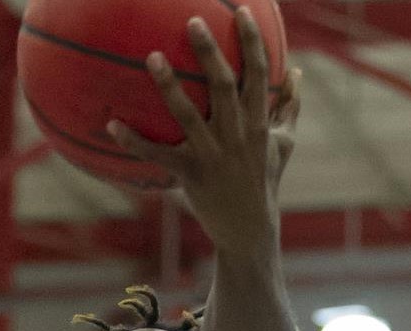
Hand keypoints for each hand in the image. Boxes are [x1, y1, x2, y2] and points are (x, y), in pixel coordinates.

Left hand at [109, 12, 298, 250]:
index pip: (259, 74)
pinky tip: (111, 123)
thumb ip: (290, 107)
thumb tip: (298, 72)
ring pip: (188, 115)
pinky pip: (158, 155)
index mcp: (259, 122)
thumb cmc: (264, 181)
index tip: (244, 13)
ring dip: (169, 85)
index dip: (252, 41)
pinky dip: (133, 141)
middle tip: (192, 21)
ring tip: (151, 56)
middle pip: (223, 85)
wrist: (249, 229)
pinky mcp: (191, 175)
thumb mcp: (283, 143)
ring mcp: (213, 155)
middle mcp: (237, 135)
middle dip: (209, 50)